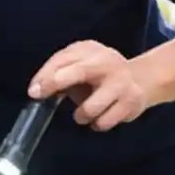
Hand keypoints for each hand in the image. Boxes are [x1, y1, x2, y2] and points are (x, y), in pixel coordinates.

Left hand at [28, 40, 149, 130]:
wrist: (141, 79)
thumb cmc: (98, 74)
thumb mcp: (78, 66)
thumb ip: (58, 73)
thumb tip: (36, 90)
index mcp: (89, 50)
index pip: (63, 59)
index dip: (46, 76)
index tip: (34, 92)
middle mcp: (106, 61)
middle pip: (79, 71)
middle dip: (56, 83)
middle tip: (41, 97)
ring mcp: (121, 82)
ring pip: (91, 108)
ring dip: (81, 116)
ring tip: (83, 114)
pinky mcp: (131, 101)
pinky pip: (104, 122)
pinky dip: (97, 124)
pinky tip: (101, 116)